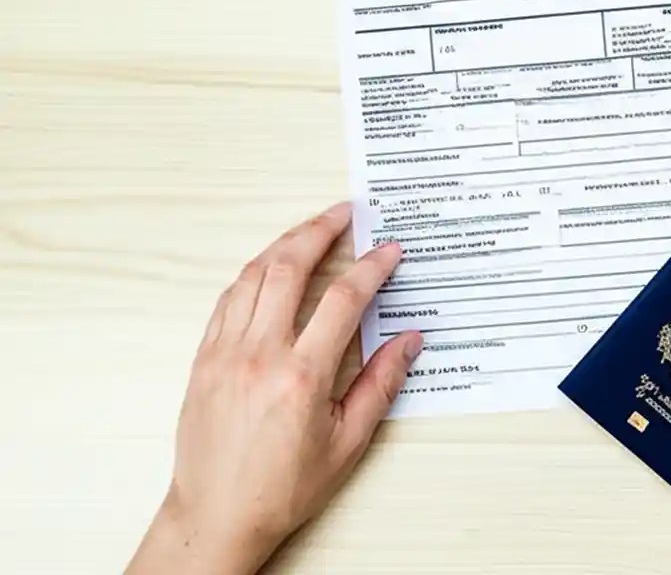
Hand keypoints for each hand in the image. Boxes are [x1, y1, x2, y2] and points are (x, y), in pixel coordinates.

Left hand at [126, 202, 421, 574]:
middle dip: (320, 230)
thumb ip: (381, 385)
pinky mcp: (204, 359)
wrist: (217, 515)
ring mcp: (224, 353)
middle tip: (344, 213)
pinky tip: (269, 267)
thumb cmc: (282, 488)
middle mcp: (258, 355)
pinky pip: (228, 299)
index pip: (343, 299)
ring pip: (253, 275)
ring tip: (310, 230)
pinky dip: (253, 274)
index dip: (371, 267)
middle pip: (289, 268)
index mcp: (301, 377)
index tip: (389, 250)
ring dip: (284, 244)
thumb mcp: (348, 443)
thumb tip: (409, 341)